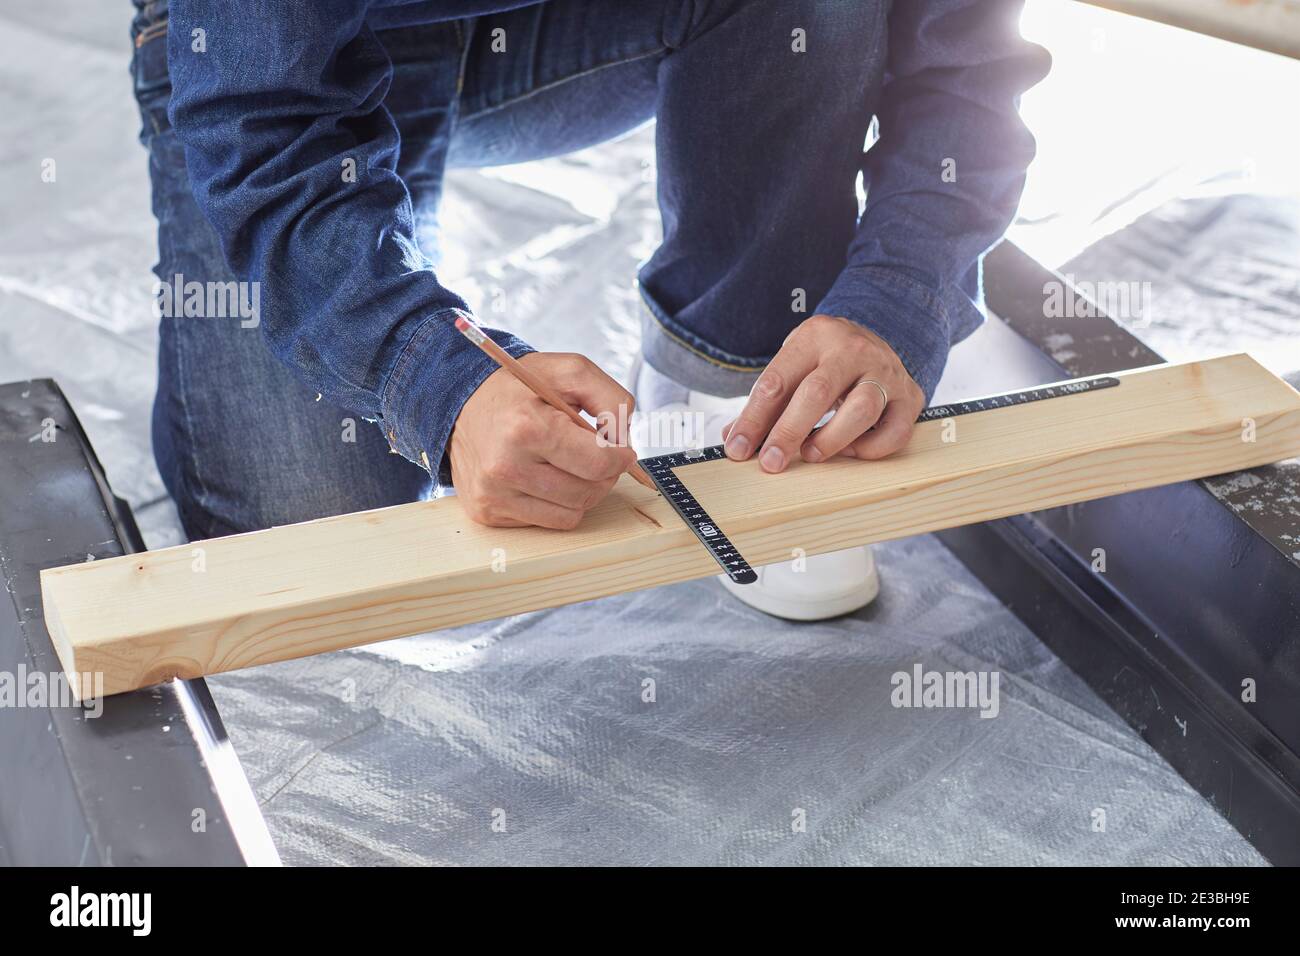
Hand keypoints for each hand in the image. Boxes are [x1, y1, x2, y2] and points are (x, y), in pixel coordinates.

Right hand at [449, 353, 637, 528]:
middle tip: (595, 455)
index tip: (620, 450)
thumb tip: (623, 442)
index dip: (620, 457)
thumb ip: (611, 399)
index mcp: (527, 428)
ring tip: (568, 464)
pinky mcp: (487, 513)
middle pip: (589, 492)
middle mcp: (506, 466)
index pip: (599, 463)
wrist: (460, 403)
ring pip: (572, 513)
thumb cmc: (519, 388)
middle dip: (603, 474)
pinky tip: (544, 478)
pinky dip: (556, 503)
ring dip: (581, 490)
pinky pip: (547, 522)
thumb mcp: (570, 371)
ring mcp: (494, 495)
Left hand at [723, 314, 924, 471]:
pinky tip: (849, 451)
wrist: (876, 342)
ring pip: (861, 410)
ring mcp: (886, 372)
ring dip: (830, 440)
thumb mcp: (794, 366)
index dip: (754, 419)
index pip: (778, 380)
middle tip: (771, 462)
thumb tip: (735, 440)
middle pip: (817, 392)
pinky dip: (869, 450)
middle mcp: (853, 349)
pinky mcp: (910, 397)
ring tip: (810, 454)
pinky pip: (894, 432)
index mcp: (815, 336)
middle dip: (788, 432)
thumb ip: (767, 402)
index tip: (737, 448)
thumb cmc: (825, 363)